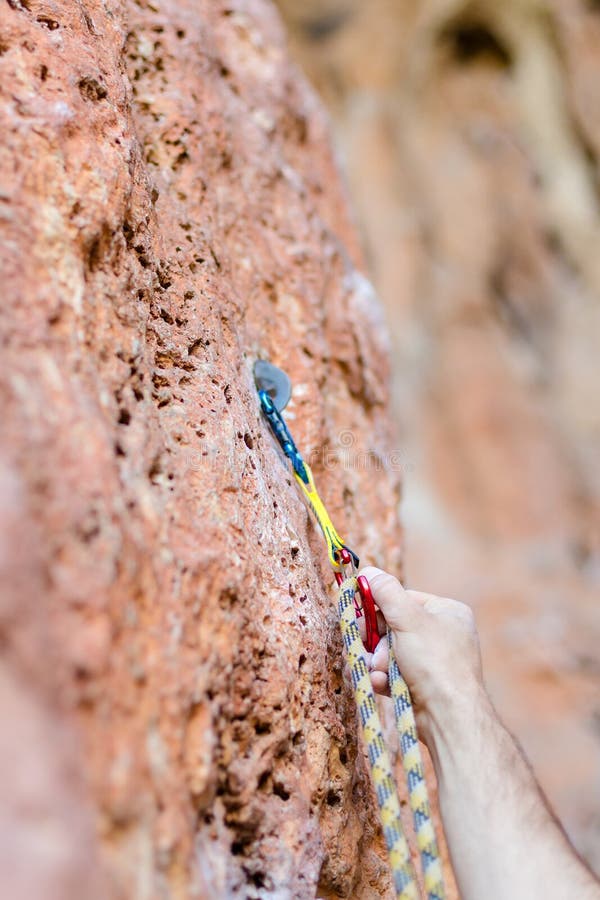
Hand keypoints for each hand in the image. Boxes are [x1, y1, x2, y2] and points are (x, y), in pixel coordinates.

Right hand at [359, 566, 484, 744]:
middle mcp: (444, 635)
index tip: (358, 611)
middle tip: (365, 644)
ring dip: (378, 661)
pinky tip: (383, 684)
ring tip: (380, 671)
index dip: (380, 606)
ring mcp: (434, 662)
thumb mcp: (408, 619)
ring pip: (391, 652)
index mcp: (448, 612)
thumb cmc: (435, 662)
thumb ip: (386, 592)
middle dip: (377, 640)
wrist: (449, 717)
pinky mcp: (423, 685)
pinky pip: (395, 674)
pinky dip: (385, 678)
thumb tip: (368, 571)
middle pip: (394, 627)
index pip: (405, 599)